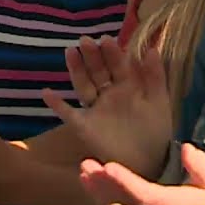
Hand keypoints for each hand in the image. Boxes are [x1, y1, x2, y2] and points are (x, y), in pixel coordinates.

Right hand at [43, 36, 173, 177]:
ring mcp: (95, 109)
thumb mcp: (159, 102)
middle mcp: (108, 94)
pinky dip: (56, 104)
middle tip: (85, 40)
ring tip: (70, 52)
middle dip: (92, 56)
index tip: (106, 39)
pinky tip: (46, 92)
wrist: (148, 165)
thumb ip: (155, 77)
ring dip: (75, 69)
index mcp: (127, 87)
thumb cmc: (156, 133)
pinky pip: (68, 113)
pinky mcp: (84, 126)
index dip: (112, 53)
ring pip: (83, 85)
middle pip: (97, 71)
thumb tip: (152, 48)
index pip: (117, 65)